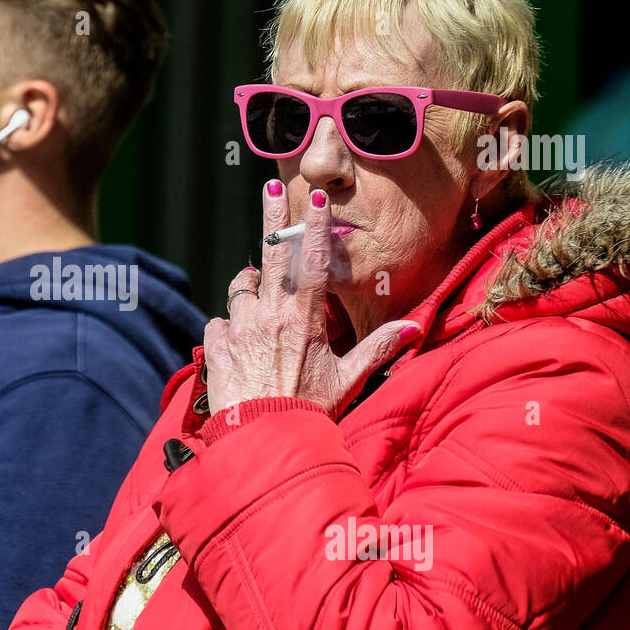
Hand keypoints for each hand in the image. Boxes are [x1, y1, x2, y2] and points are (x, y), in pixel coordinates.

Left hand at [202, 180, 420, 417]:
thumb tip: (414, 328)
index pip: (312, 262)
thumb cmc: (310, 412)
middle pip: (270, 255)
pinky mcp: (215, 347)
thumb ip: (378, 349)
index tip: (314, 198)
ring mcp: (239, 329)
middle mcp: (269, 315)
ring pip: (240, 288)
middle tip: (269, 187)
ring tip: (257, 291)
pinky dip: (228, 326)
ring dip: (249, 285)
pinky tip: (238, 341)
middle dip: (272, 217)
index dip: (313, 228)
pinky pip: (219, 322)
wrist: (263, 442)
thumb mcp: (349, 382)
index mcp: (303, 319)